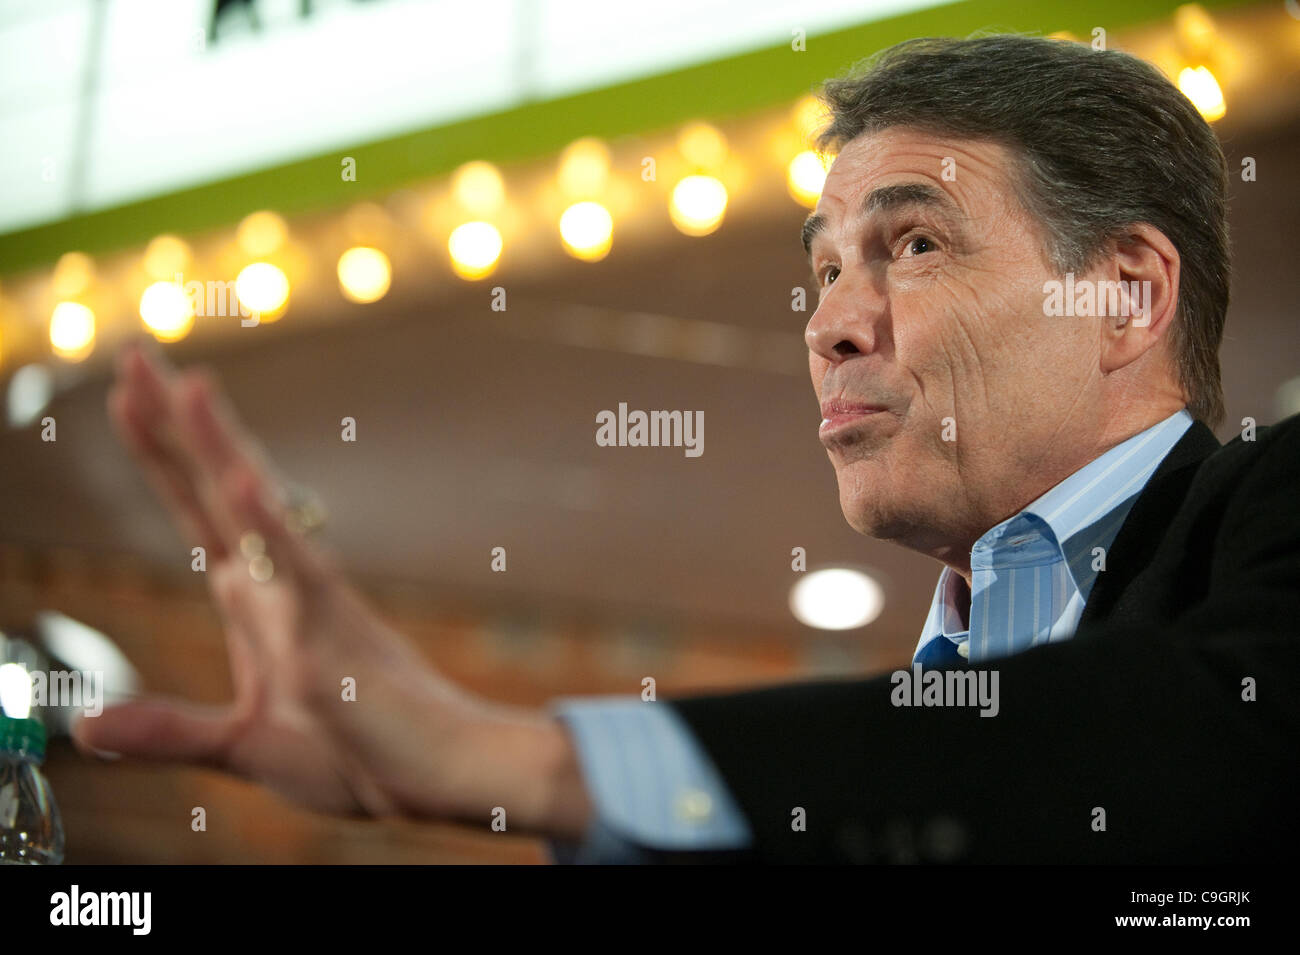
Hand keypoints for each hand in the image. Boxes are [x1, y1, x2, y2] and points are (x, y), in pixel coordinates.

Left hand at [74, 341, 590, 836]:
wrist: (428, 775)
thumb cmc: (352, 753)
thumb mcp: (237, 746)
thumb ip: (165, 729)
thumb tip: (86, 725)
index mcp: (255, 597)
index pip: (196, 509)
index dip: (160, 451)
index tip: (127, 392)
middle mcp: (278, 582)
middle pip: (217, 488)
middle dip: (173, 423)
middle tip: (137, 351)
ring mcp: (306, 601)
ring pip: (255, 514)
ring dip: (220, 450)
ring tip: (188, 388)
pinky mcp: (332, 635)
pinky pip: (298, 576)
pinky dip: (270, 530)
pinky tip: (244, 488)